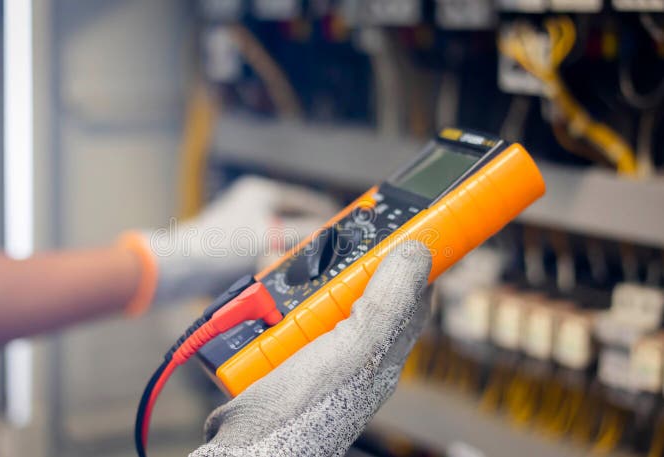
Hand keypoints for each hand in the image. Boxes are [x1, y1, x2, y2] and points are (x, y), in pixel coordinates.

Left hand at [143, 176, 338, 303]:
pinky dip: (278, 261)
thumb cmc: (222, 244)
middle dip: (310, 236)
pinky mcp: (236, 248)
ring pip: (282, 239)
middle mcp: (252, 205)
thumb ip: (306, 233)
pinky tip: (283, 273)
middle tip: (330, 249)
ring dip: (293, 252)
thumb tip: (332, 233)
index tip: (345, 228)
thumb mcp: (273, 235)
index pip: (306, 200)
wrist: (184, 268)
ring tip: (308, 264)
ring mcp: (243, 226)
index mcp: (261, 192)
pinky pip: (267, 253)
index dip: (327, 214)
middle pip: (294, 220)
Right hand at [190, 241, 432, 456]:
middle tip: (325, 251)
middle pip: (357, 286)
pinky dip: (268, 304)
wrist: (245, 451)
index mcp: (383, 347)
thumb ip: (389, 301)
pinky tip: (258, 308)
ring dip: (296, 285)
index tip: (405, 219)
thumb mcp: (357, 350)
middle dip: (338, 265)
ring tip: (278, 283)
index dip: (409, 252)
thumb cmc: (304, 416)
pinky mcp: (281, 355)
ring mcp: (316, 352)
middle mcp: (354, 350)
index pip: (411, 290)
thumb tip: (418, 251)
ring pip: (315, 297)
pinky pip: (280, 315)